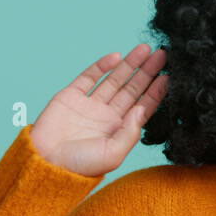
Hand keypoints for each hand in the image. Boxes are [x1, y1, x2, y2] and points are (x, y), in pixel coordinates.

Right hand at [29, 43, 168, 176]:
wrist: (46, 163)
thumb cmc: (81, 166)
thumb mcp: (113, 155)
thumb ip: (130, 133)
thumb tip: (141, 109)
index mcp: (120, 130)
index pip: (143, 106)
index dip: (156, 91)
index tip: (169, 76)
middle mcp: (108, 115)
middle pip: (132, 89)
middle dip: (147, 72)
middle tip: (162, 55)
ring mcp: (90, 104)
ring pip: (114, 79)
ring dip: (129, 64)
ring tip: (145, 49)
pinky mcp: (71, 96)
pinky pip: (89, 77)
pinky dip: (101, 66)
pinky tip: (116, 57)